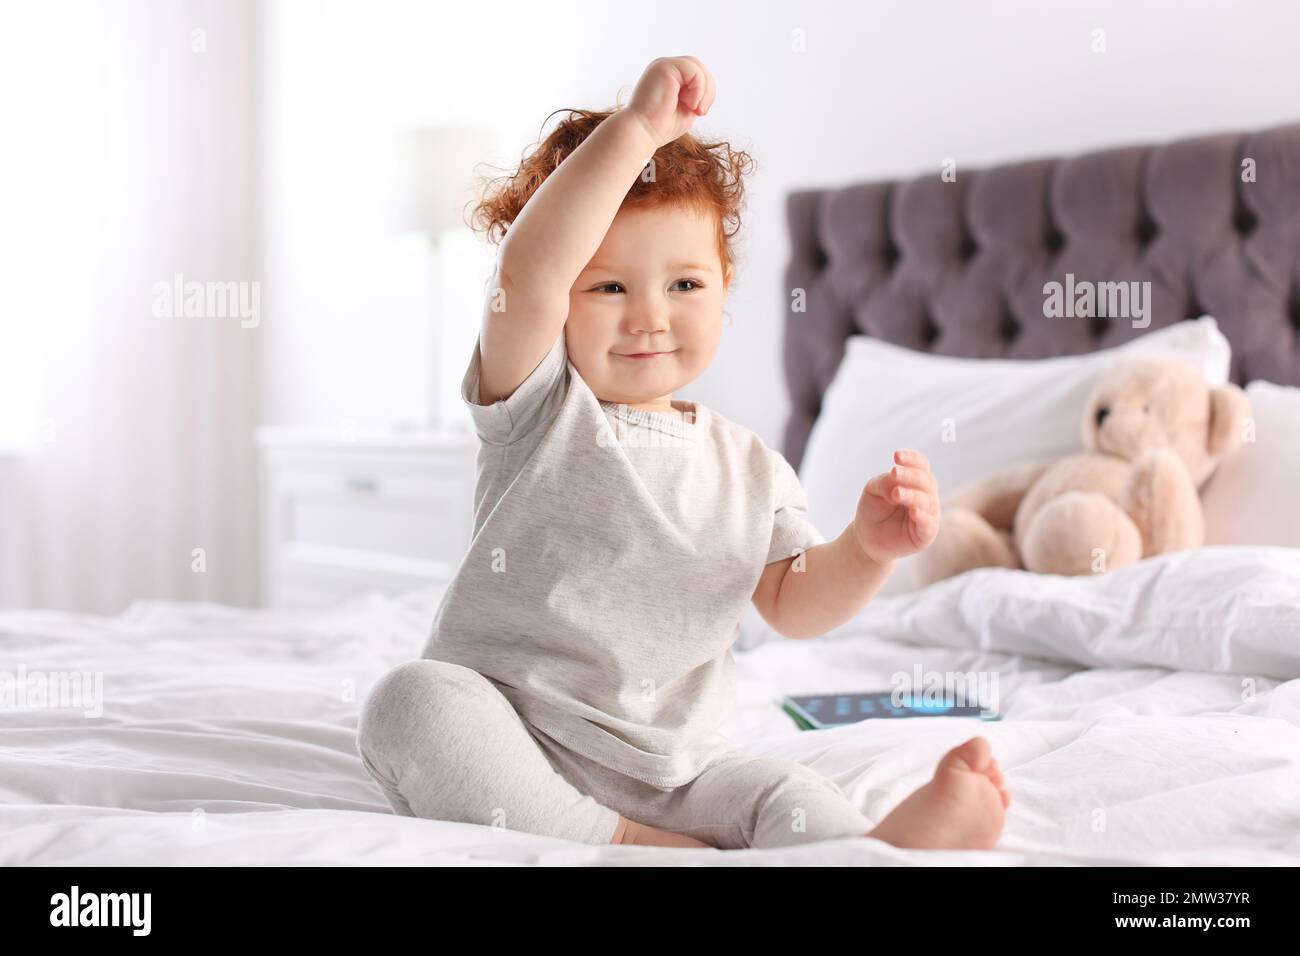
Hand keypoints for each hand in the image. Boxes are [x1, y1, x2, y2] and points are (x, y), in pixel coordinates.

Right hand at [626, 55, 715, 148]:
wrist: (642, 133)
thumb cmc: (661, 126)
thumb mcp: (687, 108)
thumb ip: (697, 94)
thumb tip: (710, 87)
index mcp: (668, 76)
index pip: (696, 73)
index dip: (706, 92)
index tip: (699, 113)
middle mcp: (664, 67)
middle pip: (699, 66)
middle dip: (708, 90)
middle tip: (700, 112)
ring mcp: (663, 65)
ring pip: (697, 66)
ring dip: (704, 90)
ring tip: (694, 108)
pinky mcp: (664, 67)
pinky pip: (693, 71)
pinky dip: (698, 89)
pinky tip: (689, 103)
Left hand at [853, 450, 940, 564]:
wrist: (867, 539)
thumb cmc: (873, 510)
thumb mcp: (873, 491)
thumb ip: (884, 483)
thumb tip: (896, 484)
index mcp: (916, 482)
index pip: (921, 465)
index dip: (912, 459)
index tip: (896, 456)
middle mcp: (926, 496)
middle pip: (926, 481)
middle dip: (910, 475)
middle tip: (894, 472)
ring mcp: (928, 515)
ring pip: (926, 501)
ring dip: (911, 494)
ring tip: (895, 493)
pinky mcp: (926, 534)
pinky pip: (928, 524)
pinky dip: (922, 516)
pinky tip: (913, 511)